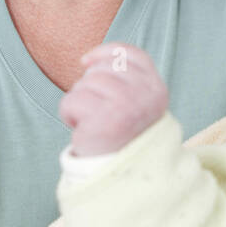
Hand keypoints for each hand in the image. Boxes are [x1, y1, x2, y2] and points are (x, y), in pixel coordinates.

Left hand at [58, 42, 168, 156]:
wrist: (121, 174)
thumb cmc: (122, 134)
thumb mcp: (135, 102)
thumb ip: (124, 78)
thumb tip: (87, 59)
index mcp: (156, 89)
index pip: (131, 55)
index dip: (105, 52)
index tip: (85, 62)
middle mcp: (144, 95)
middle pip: (102, 69)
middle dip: (90, 86)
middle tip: (97, 111)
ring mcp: (126, 107)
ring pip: (84, 84)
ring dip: (79, 101)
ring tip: (91, 122)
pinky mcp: (102, 121)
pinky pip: (71, 101)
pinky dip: (68, 114)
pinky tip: (81, 129)